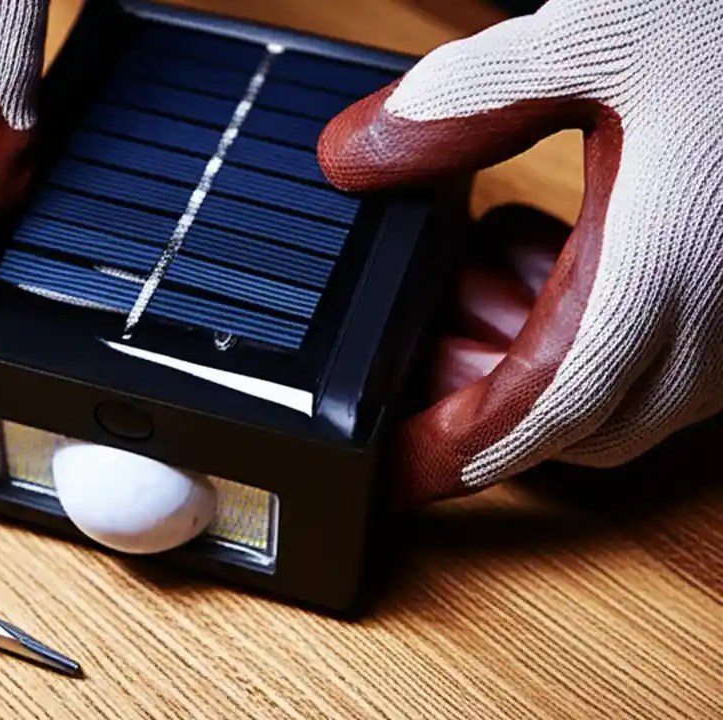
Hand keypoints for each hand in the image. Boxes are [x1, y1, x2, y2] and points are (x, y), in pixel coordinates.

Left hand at [318, 0, 722, 503]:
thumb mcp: (588, 39)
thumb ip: (457, 103)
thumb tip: (349, 160)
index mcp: (662, 269)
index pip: (541, 410)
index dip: (454, 454)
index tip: (390, 478)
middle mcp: (713, 317)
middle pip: (577, 427)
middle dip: (483, 407)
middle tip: (413, 348)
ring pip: (620, 403)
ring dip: (529, 372)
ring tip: (468, 288)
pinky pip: (659, 364)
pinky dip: (580, 340)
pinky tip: (543, 258)